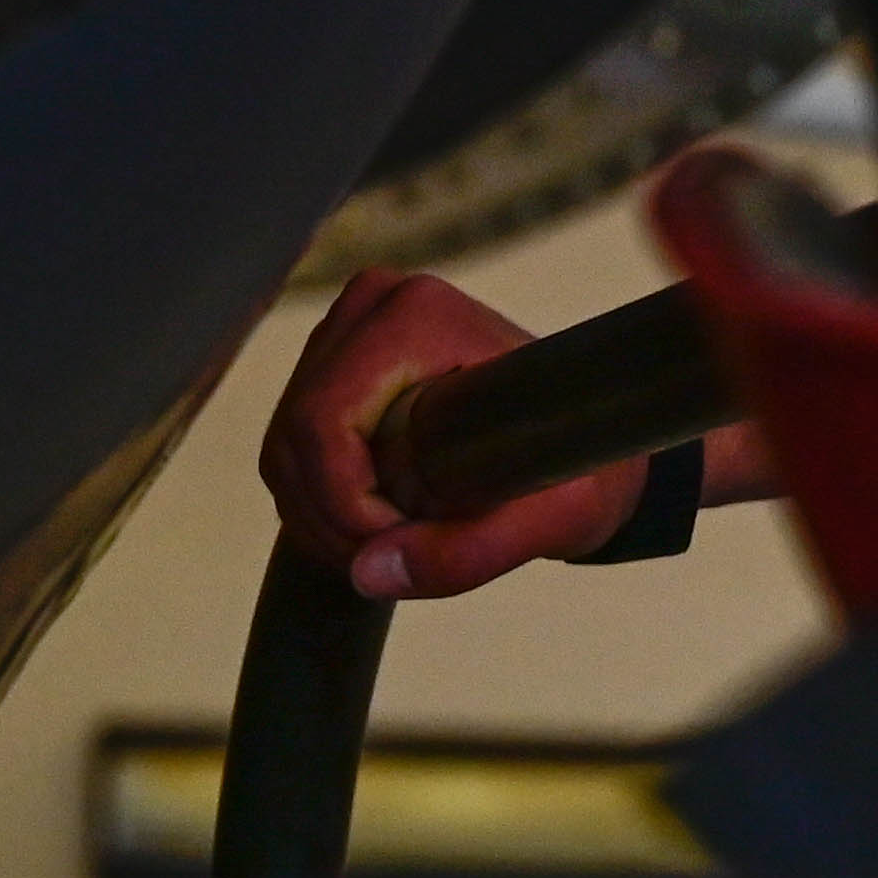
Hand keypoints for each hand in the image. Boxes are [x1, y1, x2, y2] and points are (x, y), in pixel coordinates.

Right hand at [260, 270, 658, 599]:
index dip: (347, 508)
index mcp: (418, 316)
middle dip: (335, 522)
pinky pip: (292, 452)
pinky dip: (323, 506)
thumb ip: (468, 555)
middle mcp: (373, 304)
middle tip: (403, 558)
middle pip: (294, 441)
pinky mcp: (337, 362)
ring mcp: (349, 329)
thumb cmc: (584, 464)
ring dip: (327, 521)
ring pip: (285, 452)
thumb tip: (368, 573)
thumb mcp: (556, 520)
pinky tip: (382, 524)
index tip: (405, 547)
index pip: (322, 424)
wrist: (591, 435)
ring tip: (403, 542)